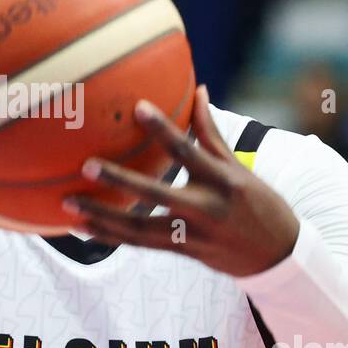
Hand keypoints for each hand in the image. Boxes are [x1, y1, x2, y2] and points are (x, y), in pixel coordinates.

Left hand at [64, 86, 300, 277]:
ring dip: (103, 218)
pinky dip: (110, 236)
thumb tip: (198, 89)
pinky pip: (140, 245)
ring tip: (68, 204)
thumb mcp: (240, 167)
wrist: (279, 258)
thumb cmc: (259, 203)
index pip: (189, 151)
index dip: (164, 130)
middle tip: (85, 166)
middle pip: (157, 196)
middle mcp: (208, 209)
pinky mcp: (184, 254)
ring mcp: (194, 236)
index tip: (138, 107)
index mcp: (224, 181)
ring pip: (141, 230)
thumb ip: (211, 132)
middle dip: (121, 183)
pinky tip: (82, 227)